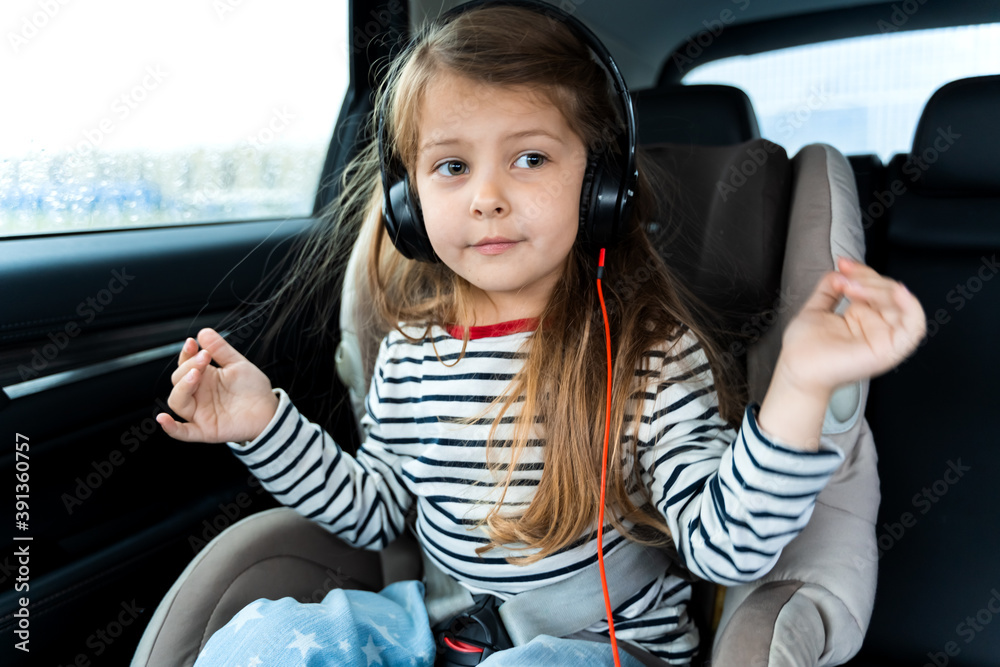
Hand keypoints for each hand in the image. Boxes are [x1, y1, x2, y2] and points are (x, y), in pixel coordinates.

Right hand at [156, 328, 279, 443]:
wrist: (270, 410)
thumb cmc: (252, 389)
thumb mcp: (238, 365)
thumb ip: (221, 350)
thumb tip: (203, 332)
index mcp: (204, 378)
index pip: (185, 365)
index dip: (186, 354)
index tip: (192, 343)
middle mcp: (198, 395)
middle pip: (178, 381)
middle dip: (187, 367)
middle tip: (204, 357)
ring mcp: (200, 413)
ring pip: (177, 402)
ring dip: (182, 387)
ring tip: (195, 374)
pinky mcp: (206, 430)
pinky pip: (183, 432)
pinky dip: (171, 428)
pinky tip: (163, 419)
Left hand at [777, 256, 926, 395]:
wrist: (796, 369)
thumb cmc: (805, 347)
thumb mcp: (817, 308)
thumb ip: (830, 288)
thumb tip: (841, 271)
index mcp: (863, 317)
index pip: (875, 287)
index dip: (862, 271)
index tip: (843, 264)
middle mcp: (877, 326)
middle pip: (889, 292)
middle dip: (868, 278)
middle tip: (845, 278)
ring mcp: (885, 338)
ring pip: (901, 304)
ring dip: (880, 288)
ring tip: (854, 287)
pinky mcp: (890, 350)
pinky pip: (913, 327)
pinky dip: (911, 307)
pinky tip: (898, 292)